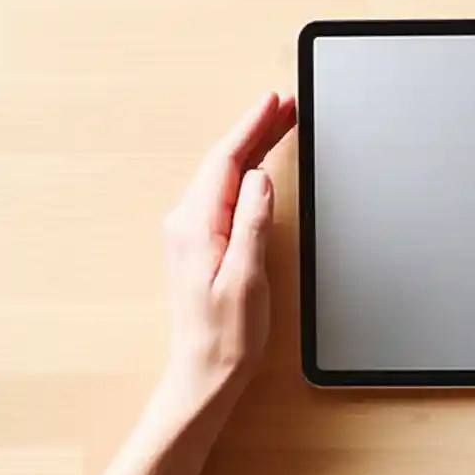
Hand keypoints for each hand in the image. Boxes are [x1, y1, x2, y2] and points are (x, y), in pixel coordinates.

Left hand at [160, 93, 295, 403]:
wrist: (205, 372)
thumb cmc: (227, 334)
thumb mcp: (247, 276)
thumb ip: (251, 222)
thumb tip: (259, 177)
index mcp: (196, 225)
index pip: (225, 160)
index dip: (252, 127)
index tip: (274, 102)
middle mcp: (186, 223)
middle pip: (224, 162)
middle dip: (256, 130)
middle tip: (287, 106)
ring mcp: (191, 232)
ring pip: (225, 174)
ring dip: (252, 147)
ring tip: (280, 125)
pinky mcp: (201, 243)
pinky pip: (224, 192)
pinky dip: (246, 170)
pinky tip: (260, 166)